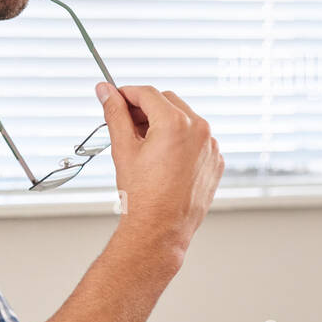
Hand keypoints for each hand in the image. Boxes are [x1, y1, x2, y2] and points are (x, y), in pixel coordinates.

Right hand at [96, 83, 223, 261]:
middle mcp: (199, 130)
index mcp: (176, 123)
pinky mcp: (215, 161)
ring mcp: (210, 146)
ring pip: (184, 119)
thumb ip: (115, 113)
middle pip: (168, 102)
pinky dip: (181, 141)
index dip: (127, 94)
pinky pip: (197, 139)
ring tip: (144, 144)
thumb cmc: (142, 196)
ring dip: (164, 123)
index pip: (148, 93)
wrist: (160, 229)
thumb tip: (105, 91)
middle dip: (145, 109)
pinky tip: (163, 158)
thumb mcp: (123, 148)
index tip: (116, 99)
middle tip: (126, 123)